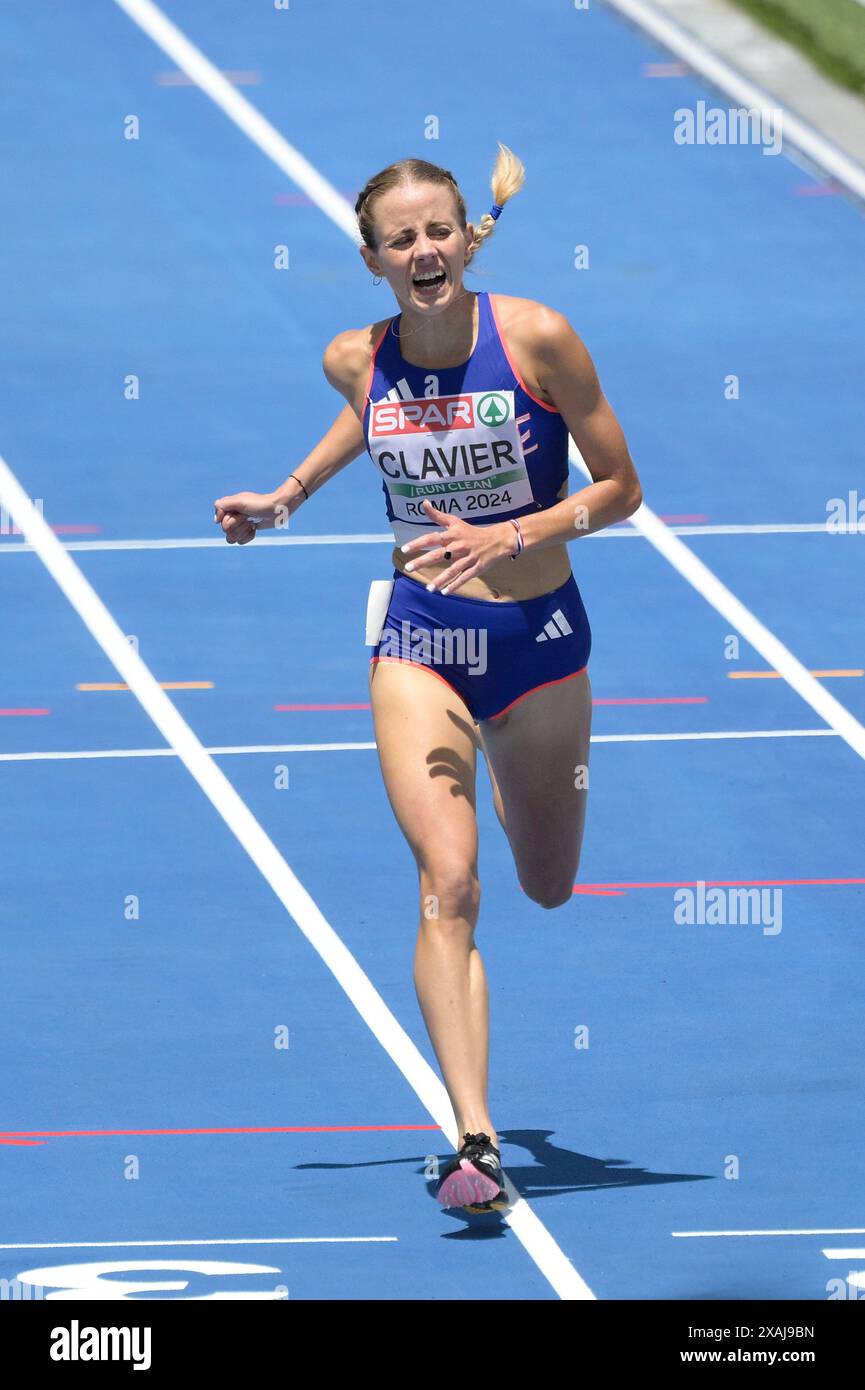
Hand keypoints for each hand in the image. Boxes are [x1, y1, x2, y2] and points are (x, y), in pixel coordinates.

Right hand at [213, 490, 285, 544]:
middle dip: (238, 526)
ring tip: (251, 524)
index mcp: (229, 507)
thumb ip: (223, 505)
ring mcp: (240, 524)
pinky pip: (241, 541)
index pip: (220, 521)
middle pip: (226, 531)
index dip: (230, 520)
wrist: (278, 510)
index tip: (241, 513)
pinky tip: (255, 528)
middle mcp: (233, 515)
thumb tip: (215, 520)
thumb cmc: (260, 504)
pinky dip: (249, 536)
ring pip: (232, 538)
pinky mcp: (248, 530)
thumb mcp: (240, 502)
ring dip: (243, 532)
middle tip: (248, 518)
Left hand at [400, 500, 515, 592]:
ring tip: (428, 588)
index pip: (432, 538)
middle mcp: (459, 546)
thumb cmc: (471, 532)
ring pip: (453, 569)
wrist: (497, 539)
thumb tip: (424, 503)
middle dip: (423, 561)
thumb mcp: (455, 522)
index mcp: (453, 535)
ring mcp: (469, 558)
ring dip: (440, 579)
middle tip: (409, 568)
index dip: (418, 543)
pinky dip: (455, 585)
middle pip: (439, 554)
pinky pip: (465, 577)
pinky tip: (444, 592)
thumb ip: (437, 515)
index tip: (404, 549)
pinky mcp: (477, 567)